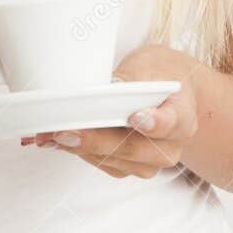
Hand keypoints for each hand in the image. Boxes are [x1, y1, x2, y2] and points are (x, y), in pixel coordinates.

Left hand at [22, 45, 199, 179]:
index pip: (170, 123)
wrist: (167, 93)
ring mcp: (150, 161)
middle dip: (96, 140)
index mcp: (182, 116)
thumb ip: (128, 79)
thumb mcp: (146, 65)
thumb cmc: (156, 76)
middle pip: (133, 148)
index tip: (135, 117)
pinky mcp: (130, 167)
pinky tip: (56, 140)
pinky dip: (79, 151)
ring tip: (50, 133)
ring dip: (80, 148)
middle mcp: (170, 146)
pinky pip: (104, 164)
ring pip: (115, 161)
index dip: (153, 123)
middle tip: (66, 130)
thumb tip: (101, 90)